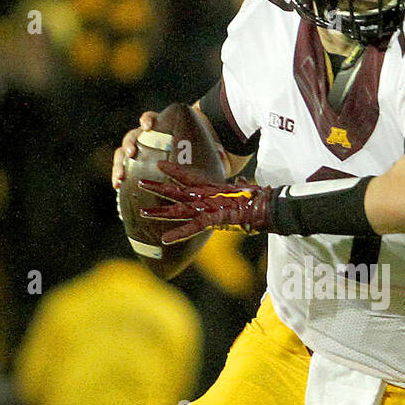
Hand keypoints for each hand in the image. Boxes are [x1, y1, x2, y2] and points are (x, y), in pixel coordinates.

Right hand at [112, 108, 230, 189]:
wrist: (194, 159)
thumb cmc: (202, 150)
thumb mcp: (209, 150)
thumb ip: (215, 152)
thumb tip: (223, 154)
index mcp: (161, 127)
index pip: (150, 118)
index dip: (147, 120)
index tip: (148, 126)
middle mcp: (146, 138)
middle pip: (133, 135)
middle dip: (129, 143)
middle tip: (131, 153)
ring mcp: (140, 152)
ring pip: (123, 154)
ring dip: (119, 164)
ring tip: (119, 179)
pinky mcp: (136, 166)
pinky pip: (125, 170)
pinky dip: (120, 178)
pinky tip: (118, 188)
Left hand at [140, 163, 273, 240]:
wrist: (265, 205)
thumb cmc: (257, 198)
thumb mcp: (245, 190)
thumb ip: (240, 187)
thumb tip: (243, 182)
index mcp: (211, 189)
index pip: (188, 176)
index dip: (173, 170)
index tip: (160, 165)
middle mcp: (205, 197)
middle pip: (176, 192)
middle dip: (157, 188)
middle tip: (139, 183)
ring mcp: (207, 207)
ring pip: (178, 209)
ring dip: (159, 211)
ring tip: (142, 212)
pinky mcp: (212, 218)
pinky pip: (192, 228)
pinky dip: (179, 234)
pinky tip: (165, 239)